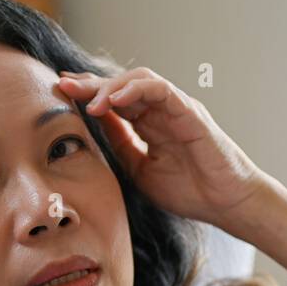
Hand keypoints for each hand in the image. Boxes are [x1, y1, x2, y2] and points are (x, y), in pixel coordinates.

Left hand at [58, 67, 270, 235]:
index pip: (114, 100)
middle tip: (62, 87)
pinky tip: (114, 100)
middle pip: (120, 85)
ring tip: (87, 100)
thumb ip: (119, 145)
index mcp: (150, 124)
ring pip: (138, 80)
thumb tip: (91, 126)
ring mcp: (176, 108)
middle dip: (89, 84)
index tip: (59, 95)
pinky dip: (136, 90)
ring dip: (109, 86)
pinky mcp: (190, 111)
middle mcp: (161, 111)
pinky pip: (161, 90)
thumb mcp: (140, 169)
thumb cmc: (190, 191)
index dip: (87, 94)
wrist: (227, 205)